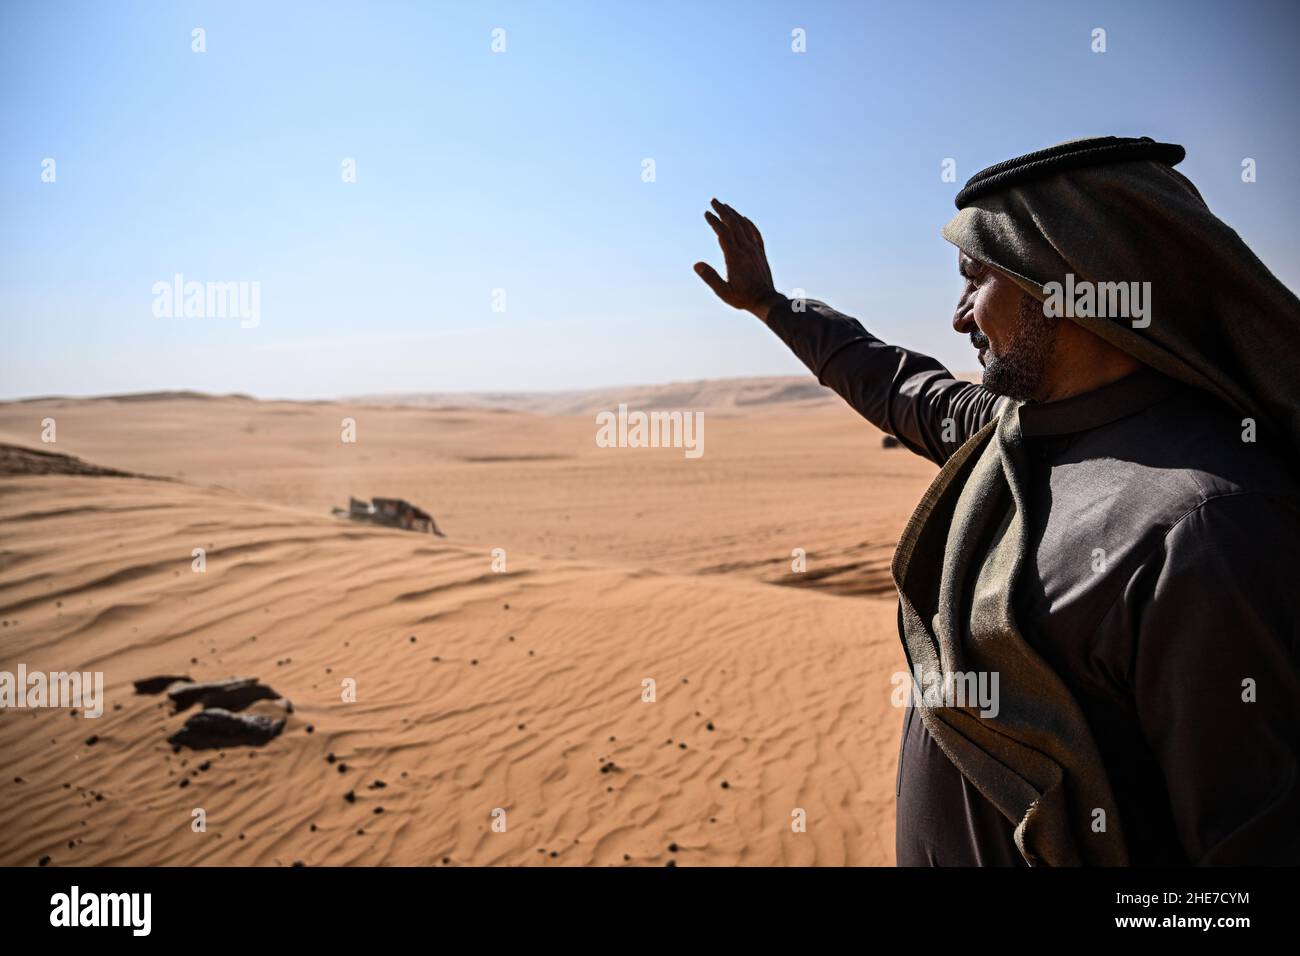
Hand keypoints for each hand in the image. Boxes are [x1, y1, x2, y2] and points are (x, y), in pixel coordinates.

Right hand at [694, 199, 786, 320]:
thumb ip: (710, 277)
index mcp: (735, 257)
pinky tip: (744, 219)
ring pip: (745, 226)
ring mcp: (755, 250)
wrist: (765, 300)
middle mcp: (746, 250)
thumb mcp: (723, 292)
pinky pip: (755, 233)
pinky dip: (749, 223)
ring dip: (734, 214)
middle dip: (723, 211)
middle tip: (714, 201)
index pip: (723, 233)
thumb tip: (696, 264)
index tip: (706, 213)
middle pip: (734, 224)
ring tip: (725, 206)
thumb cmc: (743, 298)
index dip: (714, 222)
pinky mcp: (761, 252)